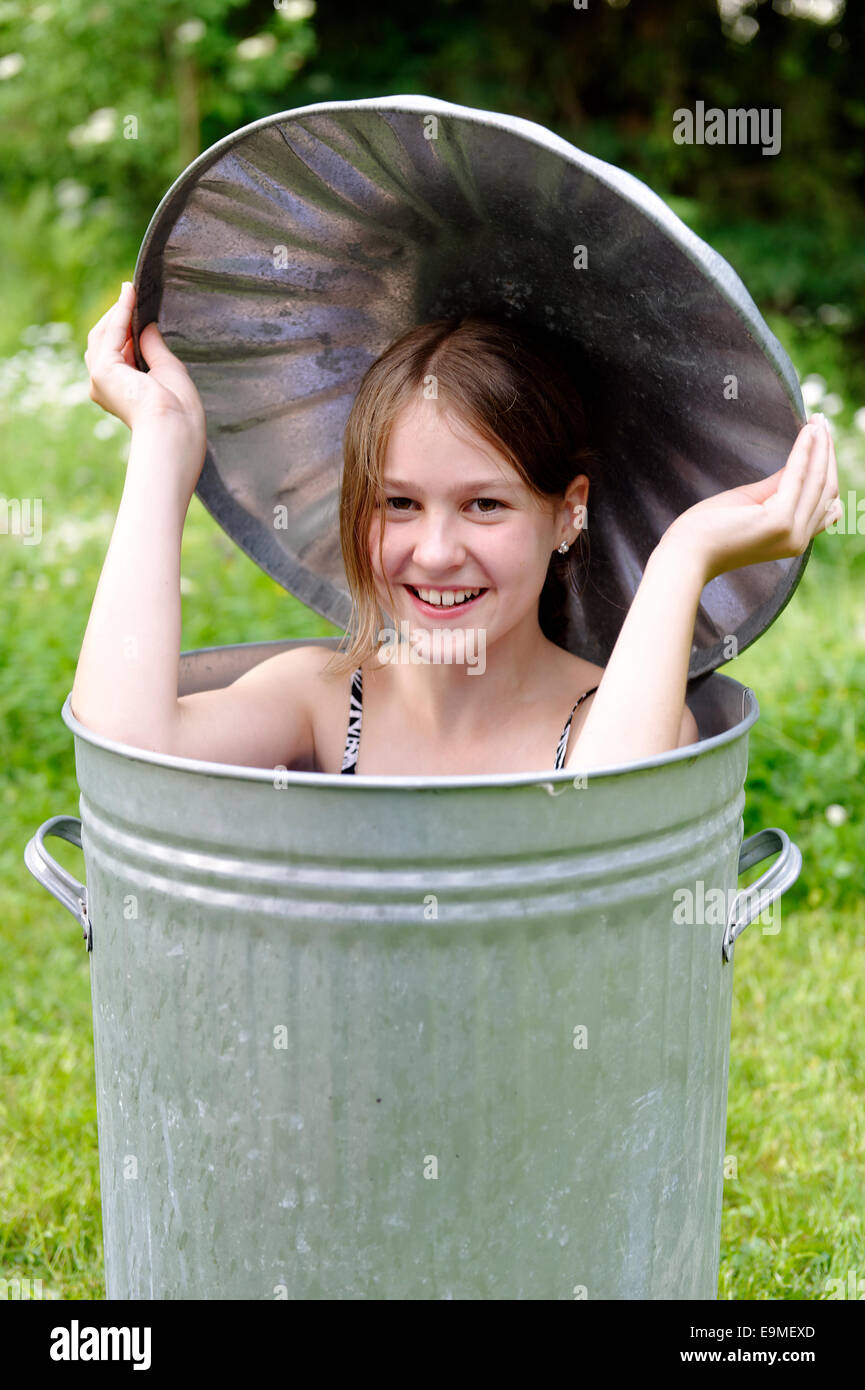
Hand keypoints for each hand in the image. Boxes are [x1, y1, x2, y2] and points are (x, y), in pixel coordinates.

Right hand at [85, 282, 206, 447]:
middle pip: (103, 342)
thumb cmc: (178, 411)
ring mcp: (100, 379)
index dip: (124, 329)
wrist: (175, 429)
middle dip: (117, 317)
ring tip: (130, 291)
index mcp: (119, 392)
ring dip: (117, 311)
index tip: (135, 306)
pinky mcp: (104, 371)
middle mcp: (103, 387)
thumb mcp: (167, 370)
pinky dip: (120, 313)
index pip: (115, 353)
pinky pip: (111, 334)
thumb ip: (154, 348)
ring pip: (103, 335)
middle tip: (131, 294)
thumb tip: (147, 325)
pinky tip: (129, 297)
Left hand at [661, 415, 840, 583]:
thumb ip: (779, 485)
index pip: (826, 502)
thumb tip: (802, 460)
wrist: (687, 553)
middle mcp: (799, 540)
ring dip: (820, 447)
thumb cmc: (710, 529)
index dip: (828, 469)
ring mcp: (791, 531)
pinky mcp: (779, 520)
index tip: (824, 441)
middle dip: (827, 453)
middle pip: (827, 489)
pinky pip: (798, 476)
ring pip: (819, 481)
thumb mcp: (752, 502)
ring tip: (818, 421)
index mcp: (794, 539)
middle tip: (823, 422)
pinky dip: (804, 451)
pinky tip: (807, 432)